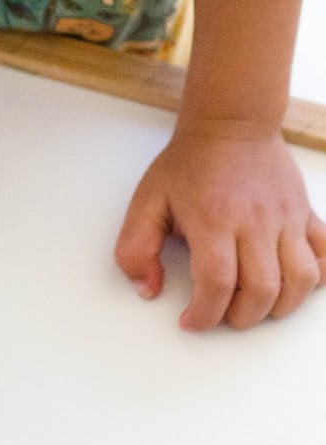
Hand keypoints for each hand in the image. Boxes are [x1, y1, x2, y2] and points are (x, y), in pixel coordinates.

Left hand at [115, 120, 325, 329]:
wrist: (232, 122)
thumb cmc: (190, 162)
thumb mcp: (147, 200)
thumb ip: (136, 247)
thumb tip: (148, 288)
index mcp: (213, 219)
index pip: (217, 283)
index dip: (204, 314)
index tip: (192, 321)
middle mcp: (255, 221)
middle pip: (261, 291)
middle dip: (240, 317)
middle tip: (222, 313)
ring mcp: (286, 218)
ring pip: (301, 280)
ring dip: (280, 305)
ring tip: (255, 303)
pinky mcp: (306, 215)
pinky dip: (318, 277)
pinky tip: (293, 281)